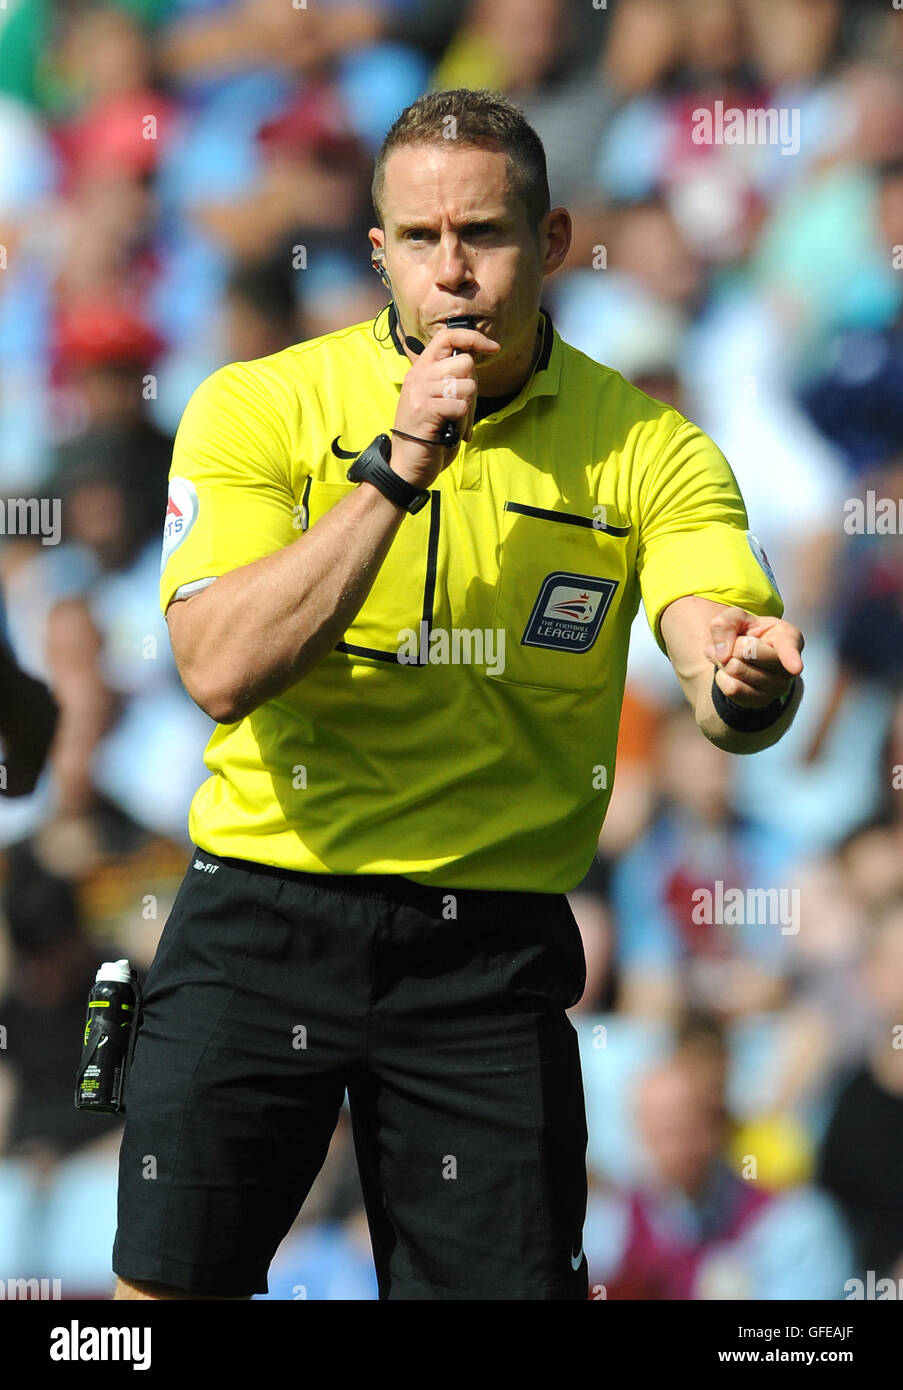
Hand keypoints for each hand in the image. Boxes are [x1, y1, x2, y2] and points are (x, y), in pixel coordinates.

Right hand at [391, 324, 498, 487]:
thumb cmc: (427, 436)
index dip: (473, 338)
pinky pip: (460, 407)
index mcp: (421, 369)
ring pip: (467, 386)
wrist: (405, 466)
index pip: (447, 336)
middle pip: (466, 363)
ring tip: (452, 423)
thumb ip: (451, 380)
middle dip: (472, 388)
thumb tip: (475, 362)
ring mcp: (420, 391)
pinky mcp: (425, 409)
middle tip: (460, 410)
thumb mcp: (436, 400)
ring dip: (467, 409)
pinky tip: (448, 432)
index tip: (492, 347)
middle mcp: (419, 375)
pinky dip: (461, 423)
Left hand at [704, 607, 803, 709]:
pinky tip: (730, 674)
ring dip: (725, 661)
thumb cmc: (746, 632)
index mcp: (788, 638)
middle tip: (741, 644)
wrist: (743, 659)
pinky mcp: (761, 701)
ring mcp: (777, 687)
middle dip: (733, 644)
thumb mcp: (736, 618)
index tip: (796, 668)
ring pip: (735, 669)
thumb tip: (722, 655)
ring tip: (736, 659)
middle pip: (747, 651)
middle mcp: (788, 666)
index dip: (791, 657)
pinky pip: (731, 688)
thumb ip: (725, 624)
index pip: (788, 648)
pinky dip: (721, 677)